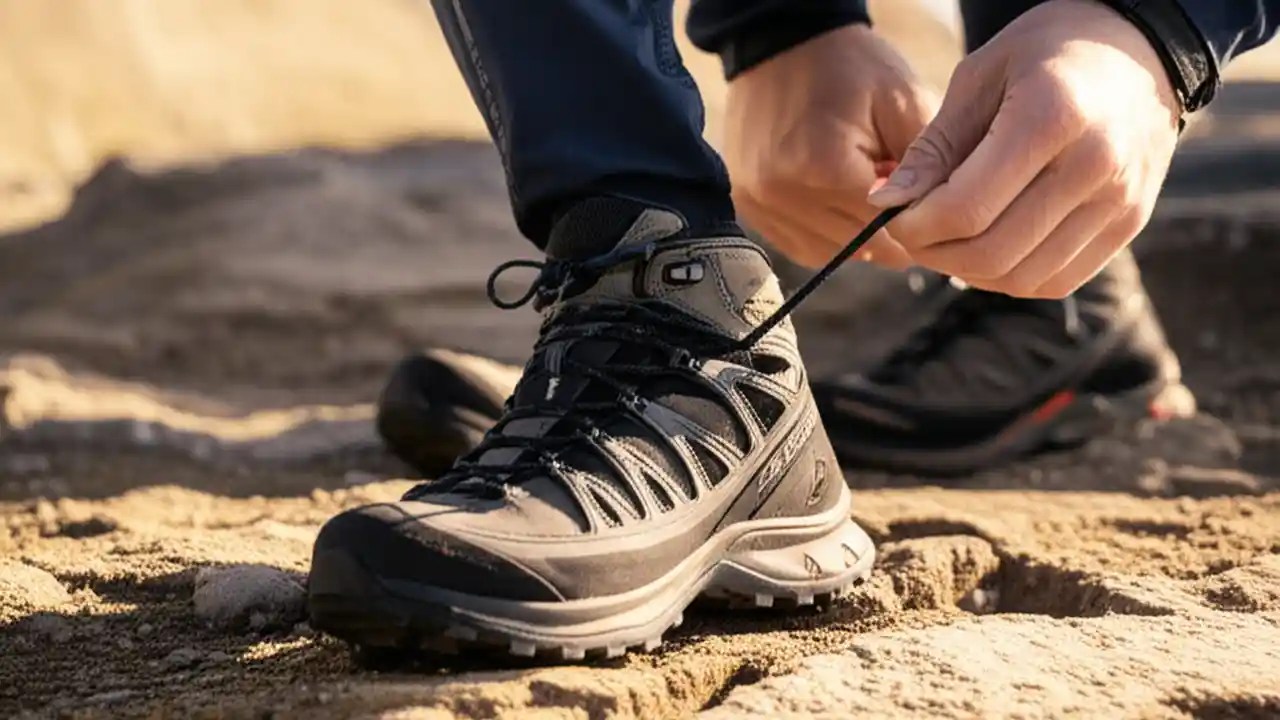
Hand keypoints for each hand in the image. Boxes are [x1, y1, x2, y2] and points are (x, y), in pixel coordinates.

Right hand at [724, 24, 937, 268]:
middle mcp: (783, 192)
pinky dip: (826, 235)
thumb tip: (932, 222)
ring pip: (828, 252)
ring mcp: (760, 202)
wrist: (784, 43)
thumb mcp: (903, 101)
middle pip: (856, 244)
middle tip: (903, 202)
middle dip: (886, 229)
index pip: (884, 228)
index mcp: (825, 167)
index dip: (913, 223)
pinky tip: (839, 207)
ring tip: (868, 199)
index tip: (929, 212)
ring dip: (855, 236)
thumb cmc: (851, 68)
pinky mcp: (748, 205)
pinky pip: (798, 245)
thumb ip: (924, 167)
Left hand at [869, 0, 1180, 297]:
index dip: (915, 225)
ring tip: (946, 239)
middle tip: (912, 232)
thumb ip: (934, 146)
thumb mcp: (979, 78)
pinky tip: (989, 246)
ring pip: (1020, 278)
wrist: (1138, 49)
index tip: (893, 214)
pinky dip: (1009, 277)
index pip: (966, 207)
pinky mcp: (1129, 224)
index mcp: (1054, 114)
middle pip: (992, 252)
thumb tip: (886, 204)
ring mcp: (1120, 201)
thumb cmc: (1044, 54)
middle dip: (934, 253)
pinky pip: (1054, 282)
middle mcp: (1097, 164)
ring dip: (967, 271)